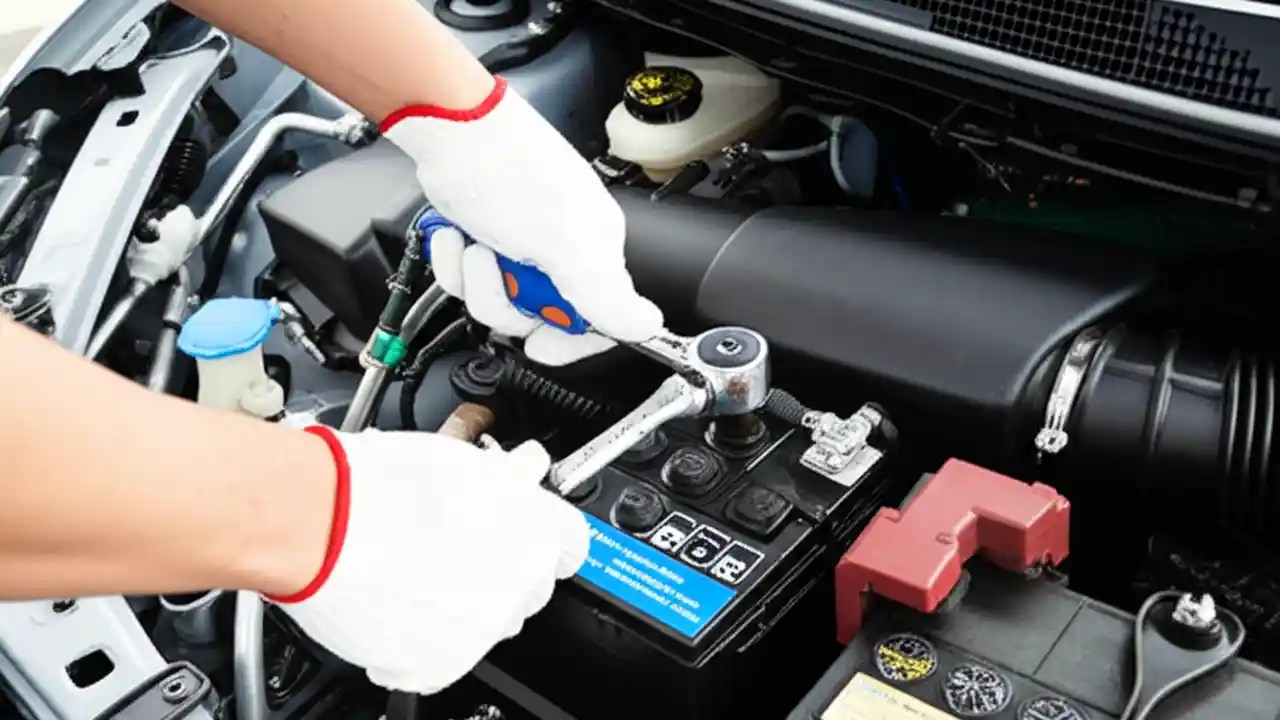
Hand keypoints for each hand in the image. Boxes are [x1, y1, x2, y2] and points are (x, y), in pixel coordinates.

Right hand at [269, 426, 587, 694]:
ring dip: (467, 605)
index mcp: (537, 527)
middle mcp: (520, 582)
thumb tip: (521, 473)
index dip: (541, 534)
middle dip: (502, 569)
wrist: (323, 521)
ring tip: (418, 574)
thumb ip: (506, 478)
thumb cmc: (381, 483)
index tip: (524, 532)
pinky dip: (424, 642)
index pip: (570, 542)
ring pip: (490, 622)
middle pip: (530, 585)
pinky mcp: (441, 663)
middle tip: (457, 549)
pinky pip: (445, 660)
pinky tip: (398, 608)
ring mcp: (482, 627)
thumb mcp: (462, 461)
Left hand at [381, 77, 662, 365]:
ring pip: (499, 298)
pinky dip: (455, 261)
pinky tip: (456, 235)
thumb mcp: (562, 242)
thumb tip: (646, 324)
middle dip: (506, 301)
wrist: (449, 127)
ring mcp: (523, 244)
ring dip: (474, 279)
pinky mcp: (489, 236)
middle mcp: (563, 249)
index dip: (570, 340)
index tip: (540, 346)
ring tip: (474, 244)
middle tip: (500, 270)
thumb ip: (603, 293)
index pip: (599, 319)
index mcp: (595, 250)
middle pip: (539, 315)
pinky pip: (471, 277)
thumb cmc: (506, 166)